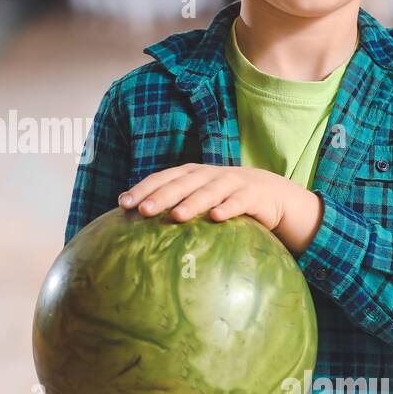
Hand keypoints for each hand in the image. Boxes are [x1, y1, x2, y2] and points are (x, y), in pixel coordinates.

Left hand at [118, 163, 288, 228]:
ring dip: (193, 203)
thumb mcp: (198, 196)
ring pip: (209, 192)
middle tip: (143, 211)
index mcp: (190, 174)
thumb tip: (137, 218)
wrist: (269, 193)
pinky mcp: (252, 195)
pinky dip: (228, 208)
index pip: (162, 178)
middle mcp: (208, 175)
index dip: (143, 189)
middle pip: (181, 184)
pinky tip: (217, 218)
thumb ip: (173, 203)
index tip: (123, 204)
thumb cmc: (223, 198)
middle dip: (161, 196)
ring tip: (177, 216)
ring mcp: (231, 183)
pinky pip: (239, 202)